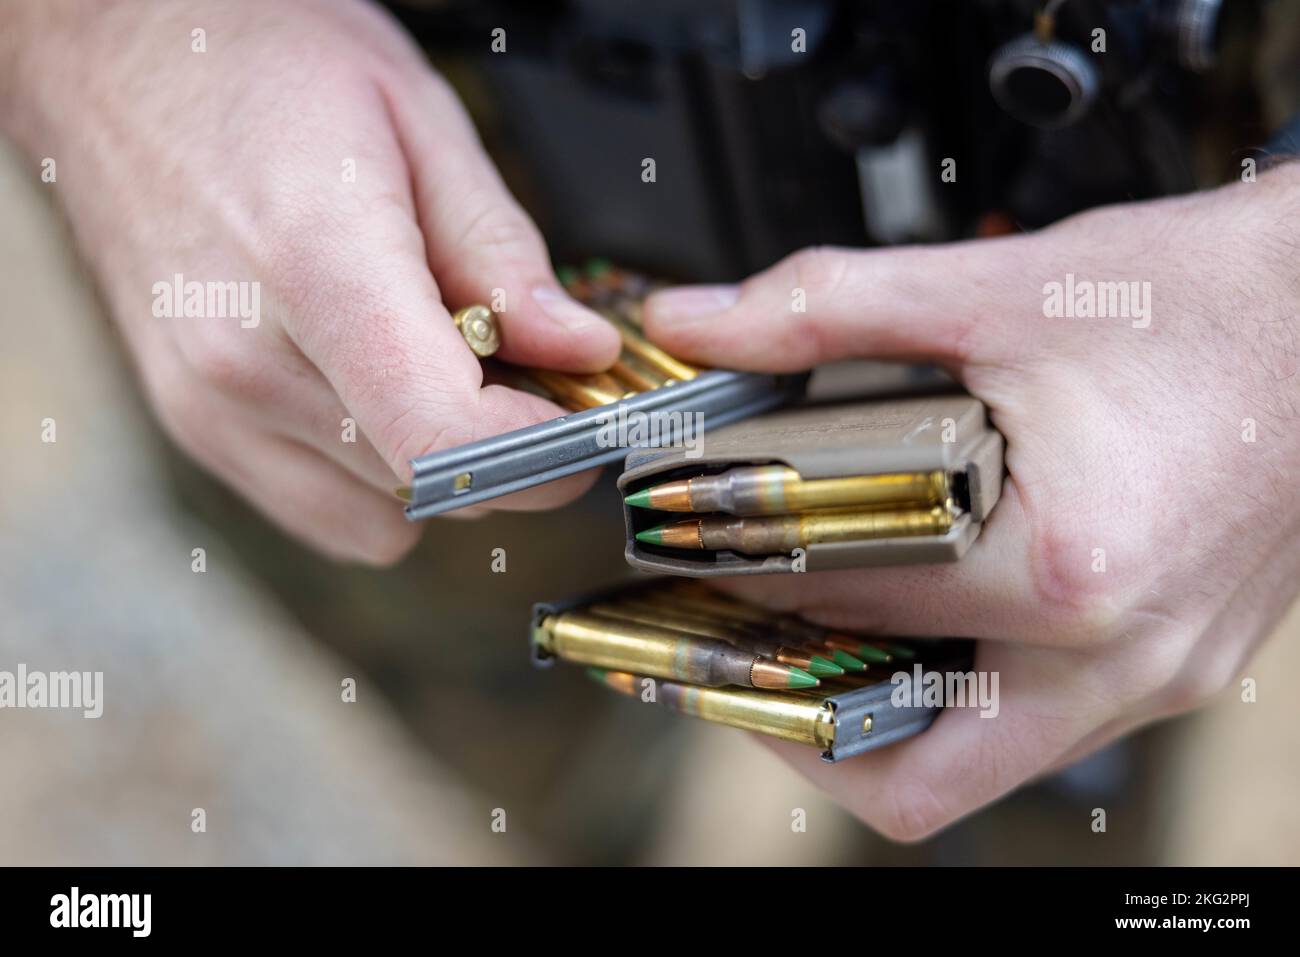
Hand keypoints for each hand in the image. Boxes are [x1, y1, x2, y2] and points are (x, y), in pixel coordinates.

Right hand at [0, 0, 618, 562]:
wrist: (114, 59)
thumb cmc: (258, 62)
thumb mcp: (415, 116)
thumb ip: (500, 251)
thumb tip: (578, 351)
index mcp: (314, 264)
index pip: (445, 438)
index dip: (543, 454)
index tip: (586, 421)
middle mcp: (246, 362)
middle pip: (434, 486)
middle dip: (513, 448)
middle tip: (528, 368)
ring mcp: (210, 407)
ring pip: (390, 515)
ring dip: (445, 464)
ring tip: (438, 360)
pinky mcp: (196, 429)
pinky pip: (332, 513)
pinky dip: (381, 479)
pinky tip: (380, 391)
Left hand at [644, 165, 1299, 839]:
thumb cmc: (1199, 301)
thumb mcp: (993, 287)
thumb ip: (826, 307)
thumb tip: (701, 323)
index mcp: (1067, 566)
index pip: (850, 610)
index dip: (746, 586)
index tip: (693, 565)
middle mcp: (1120, 654)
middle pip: (916, 774)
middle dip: (800, 725)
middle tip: (732, 658)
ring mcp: (1156, 676)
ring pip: (981, 766)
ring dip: (882, 717)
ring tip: (809, 642)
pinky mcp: (1175, 666)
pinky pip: (1039, 724)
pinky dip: (958, 687)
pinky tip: (916, 616)